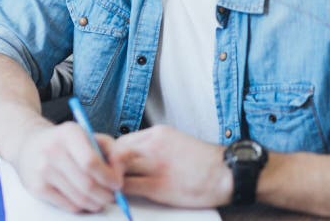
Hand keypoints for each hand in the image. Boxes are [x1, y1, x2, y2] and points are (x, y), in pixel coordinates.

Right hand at [12, 122, 123, 212]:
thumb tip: (126, 159)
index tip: (117, 183)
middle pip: (87, 184)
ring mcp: (42, 170)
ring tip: (100, 198)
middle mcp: (52, 150)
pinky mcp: (37, 187)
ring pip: (79, 198)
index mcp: (68, 133)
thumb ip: (111, 148)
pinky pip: (68, 205)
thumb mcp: (87, 136)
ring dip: (96, 203)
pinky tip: (83, 198)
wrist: (29, 146)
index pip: (91, 162)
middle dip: (106, 195)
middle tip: (112, 196)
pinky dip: (81, 206)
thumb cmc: (65, 142)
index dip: (108, 177)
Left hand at [109, 125, 232, 207]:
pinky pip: (130, 186)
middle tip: (101, 175)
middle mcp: (154, 146)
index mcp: (157, 134)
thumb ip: (153, 145)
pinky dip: (120, 191)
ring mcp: (157, 165)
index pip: (122, 140)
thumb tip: (130, 155)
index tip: (107, 163)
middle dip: (106, 164)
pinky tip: (119, 195)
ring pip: (119, 167)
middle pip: (116, 151)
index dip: (111, 153)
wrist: (229, 173)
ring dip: (110, 177)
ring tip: (108, 185)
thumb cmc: (202, 161)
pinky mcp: (161, 186)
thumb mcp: (175, 141)